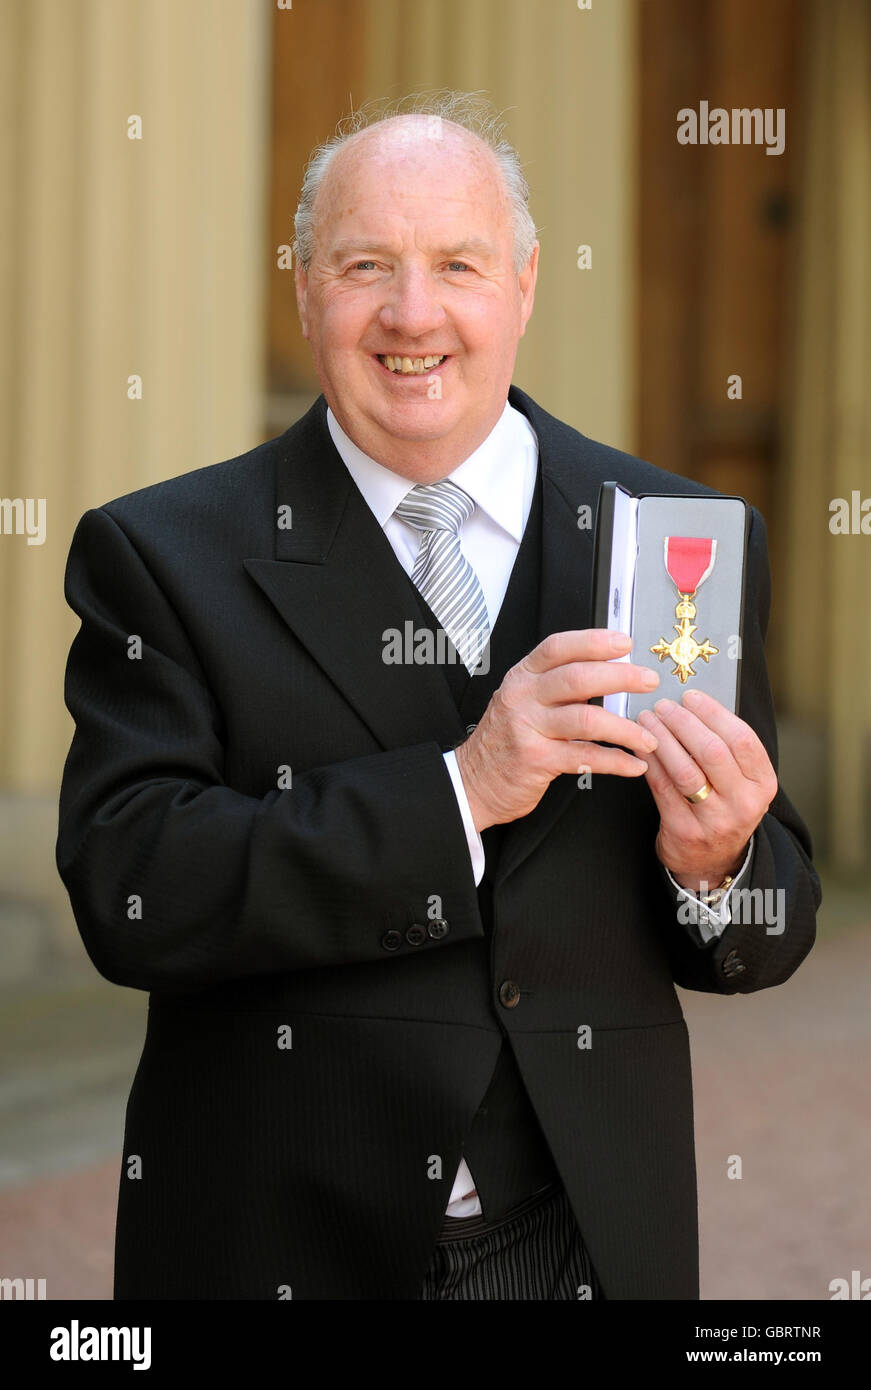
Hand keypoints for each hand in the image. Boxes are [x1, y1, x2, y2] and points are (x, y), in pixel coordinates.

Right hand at [455, 630, 659, 830]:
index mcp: (523, 677)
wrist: (474, 781)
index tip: (625, 642)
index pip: (558, 647)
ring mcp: (528, 728)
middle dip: (621, 677)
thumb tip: (609, 671)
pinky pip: (586, 757)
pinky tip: (634, 764)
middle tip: (648, 681)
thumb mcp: (524, 701)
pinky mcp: (536, 759)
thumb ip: (558, 685)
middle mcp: (523, 698)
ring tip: (648, 737)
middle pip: (577, 678)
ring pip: (586, 719)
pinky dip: (616, 761)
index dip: (594, 641)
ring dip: (625, 728)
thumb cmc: (506, 740)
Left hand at [636, 687, 777, 889]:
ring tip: (648, 719)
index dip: (714, 713)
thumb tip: (691, 704)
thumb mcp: (740, 782)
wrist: (713, 861)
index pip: (742, 739)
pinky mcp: (685, 831)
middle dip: (683, 722)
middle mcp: (744, 804)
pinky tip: (640, 744)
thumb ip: (725, 748)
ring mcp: (715, 821)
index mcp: (763, 784)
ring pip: (685, 770)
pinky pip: (662, 787)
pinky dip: (649, 761)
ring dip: (662, 739)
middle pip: (712, 752)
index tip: (691, 696)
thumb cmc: (723, 806)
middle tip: (663, 705)